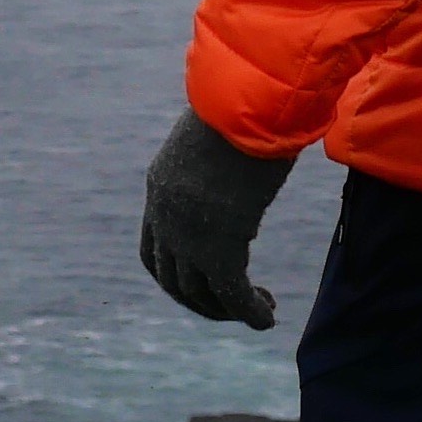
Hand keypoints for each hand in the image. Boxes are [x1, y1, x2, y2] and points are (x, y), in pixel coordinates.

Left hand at [138, 108, 297, 327]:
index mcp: (159, 186)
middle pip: (172, 280)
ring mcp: (189, 236)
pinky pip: (233, 297)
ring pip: (200, 295)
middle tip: (234, 303)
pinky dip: (250, 313)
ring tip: (258, 306)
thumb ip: (216, 158)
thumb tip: (242, 155)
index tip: (206, 281)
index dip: (177, 273)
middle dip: (201, 300)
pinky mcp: (220, 248)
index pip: (154, 249)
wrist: (243, 105)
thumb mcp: (214, 134)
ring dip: (227, 310)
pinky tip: (268, 317)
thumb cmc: (237, 106)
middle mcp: (166, 217)